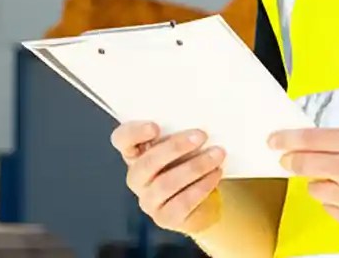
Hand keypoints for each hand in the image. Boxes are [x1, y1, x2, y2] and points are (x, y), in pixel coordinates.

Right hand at [111, 121, 226, 233]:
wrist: (203, 200)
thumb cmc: (189, 164)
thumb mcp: (180, 146)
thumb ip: (178, 132)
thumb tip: (195, 121)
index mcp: (135, 153)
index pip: (122, 139)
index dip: (134, 133)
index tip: (155, 127)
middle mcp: (137, 177)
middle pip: (146, 162)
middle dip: (175, 147)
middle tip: (201, 135)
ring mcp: (148, 200)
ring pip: (166, 183)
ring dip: (195, 166)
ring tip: (216, 154)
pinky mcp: (165, 218)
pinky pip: (182, 202)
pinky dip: (202, 186)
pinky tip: (215, 173)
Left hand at [269, 127, 338, 233]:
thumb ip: (337, 141)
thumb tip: (303, 146)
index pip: (308, 139)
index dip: (285, 139)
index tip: (272, 141)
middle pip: (303, 165)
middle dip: (292, 162)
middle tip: (289, 159)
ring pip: (315, 190)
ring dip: (322, 183)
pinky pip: (329, 209)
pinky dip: (336, 202)